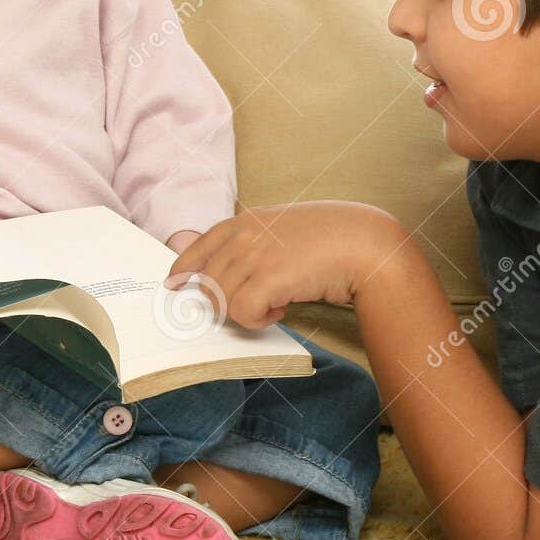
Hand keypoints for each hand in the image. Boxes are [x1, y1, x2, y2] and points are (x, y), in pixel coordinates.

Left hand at [166, 201, 406, 328]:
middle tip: (260, 303)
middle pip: (209, 282)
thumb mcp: (286, 230)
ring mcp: (254, 255)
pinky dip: (259, 319)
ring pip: (222, 301)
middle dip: (227, 301)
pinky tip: (282, 309)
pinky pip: (242, 313)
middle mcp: (244, 235)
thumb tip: (231, 271)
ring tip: (277, 302)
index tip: (174, 282)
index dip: (184, 266)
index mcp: (247, 220)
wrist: (365, 243)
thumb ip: (257, 243)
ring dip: (247, 310)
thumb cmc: (334, 238)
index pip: (201, 244)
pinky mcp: (267, 278)